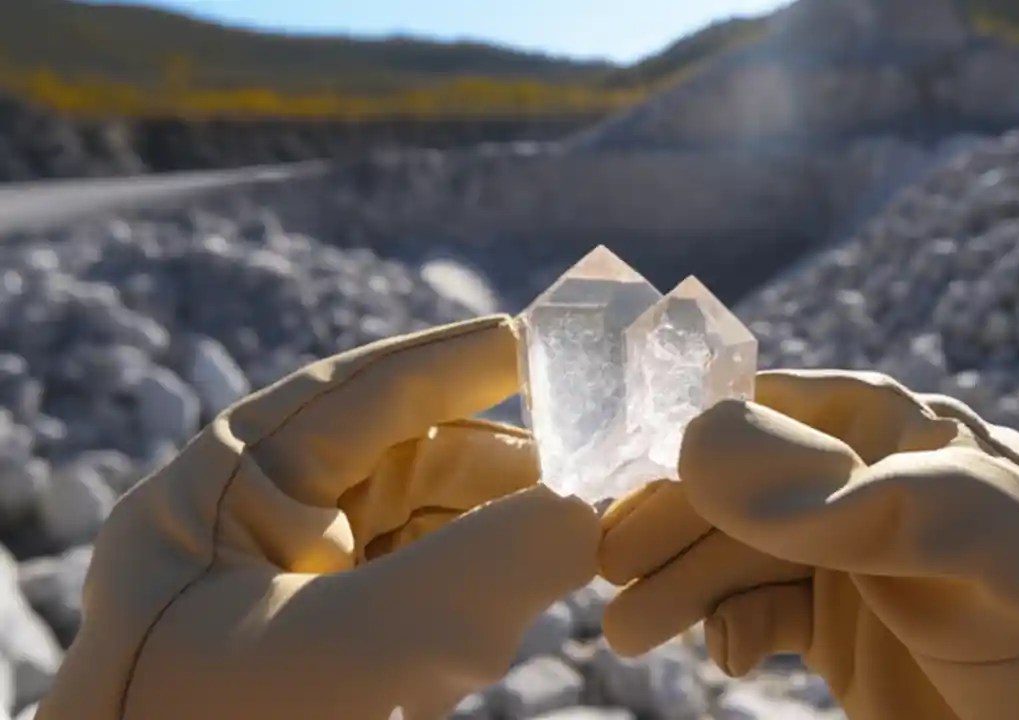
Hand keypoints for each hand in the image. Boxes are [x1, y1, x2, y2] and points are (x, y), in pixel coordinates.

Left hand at [37, 316, 599, 719]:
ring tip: (584, 535)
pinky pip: (433, 600)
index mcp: (218, 498)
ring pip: (432, 534)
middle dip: (504, 467)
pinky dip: (490, 595)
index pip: (352, 397)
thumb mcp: (354, 653)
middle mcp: (259, 536)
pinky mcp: (341, 661)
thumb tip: (592, 513)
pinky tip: (532, 594)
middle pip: (408, 465)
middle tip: (602, 464)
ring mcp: (302, 602)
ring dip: (506, 534)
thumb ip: (481, 572)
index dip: (453, 363)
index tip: (546, 339)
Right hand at [599, 370, 1018, 719]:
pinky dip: (725, 632)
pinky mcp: (841, 628)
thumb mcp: (986, 548)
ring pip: (729, 556)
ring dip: (675, 589)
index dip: (677, 438)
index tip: (600, 474)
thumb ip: (857, 498)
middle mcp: (856, 482)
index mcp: (890, 428)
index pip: (759, 409)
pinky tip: (728, 657)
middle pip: (727, 487)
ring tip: (626, 632)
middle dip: (661, 526)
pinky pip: (756, 614)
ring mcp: (845, 558)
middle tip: (600, 571)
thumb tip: (706, 446)